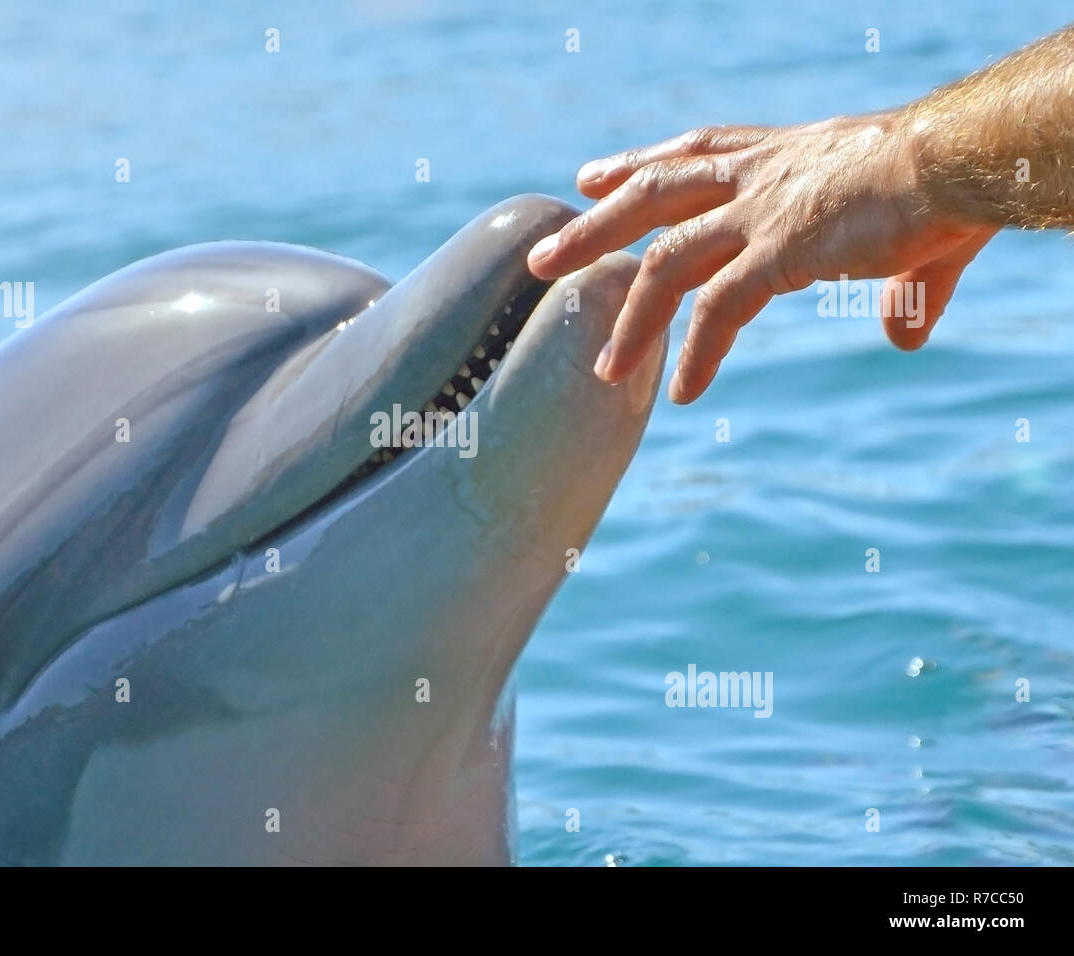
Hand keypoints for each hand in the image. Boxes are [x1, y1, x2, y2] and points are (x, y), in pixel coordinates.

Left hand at [527, 113, 997, 402]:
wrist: (970, 159)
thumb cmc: (954, 183)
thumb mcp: (919, 234)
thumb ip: (902, 290)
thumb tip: (906, 337)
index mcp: (782, 156)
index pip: (693, 153)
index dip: (640, 165)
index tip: (594, 178)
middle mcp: (759, 177)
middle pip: (652, 195)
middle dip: (594, 228)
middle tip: (544, 258)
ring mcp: (763, 212)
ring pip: (666, 260)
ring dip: (630, 317)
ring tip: (604, 369)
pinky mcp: (780, 250)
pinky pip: (719, 310)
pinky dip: (697, 353)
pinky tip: (685, 393)